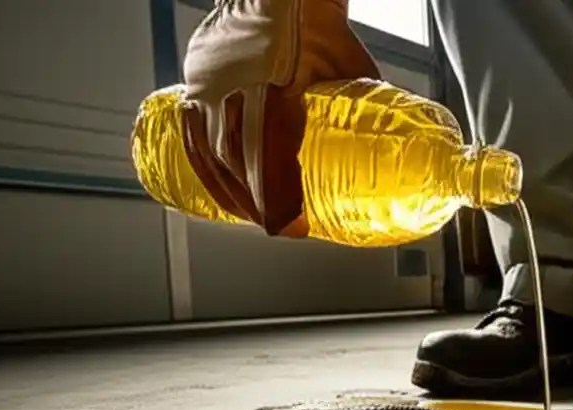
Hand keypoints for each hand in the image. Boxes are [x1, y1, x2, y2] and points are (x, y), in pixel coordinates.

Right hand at [178, 0, 379, 236]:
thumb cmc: (317, 17)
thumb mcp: (349, 67)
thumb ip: (361, 106)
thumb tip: (383, 144)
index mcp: (273, 89)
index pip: (267, 159)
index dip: (276, 199)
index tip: (290, 226)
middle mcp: (233, 89)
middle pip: (235, 162)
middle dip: (255, 202)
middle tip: (278, 224)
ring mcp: (209, 81)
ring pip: (208, 147)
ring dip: (225, 186)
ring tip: (244, 211)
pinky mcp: (197, 73)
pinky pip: (189, 124)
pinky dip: (198, 156)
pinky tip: (209, 176)